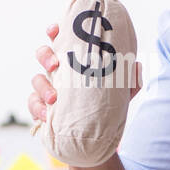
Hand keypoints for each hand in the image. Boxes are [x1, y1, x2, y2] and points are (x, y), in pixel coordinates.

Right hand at [28, 21, 143, 122]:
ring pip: (36, 79)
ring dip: (42, 86)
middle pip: (44, 54)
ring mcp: (48, 90)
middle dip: (45, 55)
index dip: (55, 31)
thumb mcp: (121, 95)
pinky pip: (33, 104)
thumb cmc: (106, 109)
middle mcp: (59, 72)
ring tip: (53, 98)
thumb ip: (130, 81)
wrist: (94, 140)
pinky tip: (46, 116)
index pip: (61, 40)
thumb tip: (137, 64)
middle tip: (55, 64)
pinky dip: (37, 108)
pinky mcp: (41, 109)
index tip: (55, 30)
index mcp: (75, 62)